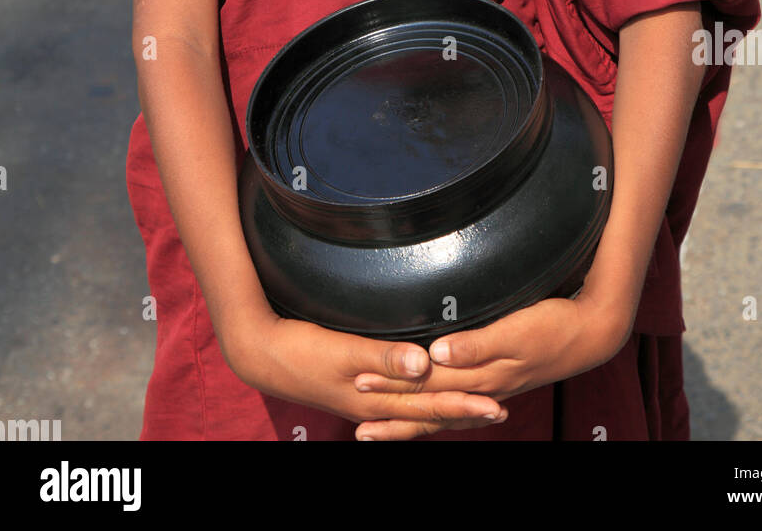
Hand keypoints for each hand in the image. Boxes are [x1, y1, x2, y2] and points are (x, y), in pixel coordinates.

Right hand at [224, 309, 508, 438]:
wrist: (262, 353)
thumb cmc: (301, 350)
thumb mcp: (343, 350)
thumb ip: (384, 357)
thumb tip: (425, 365)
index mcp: (375, 398)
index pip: (429, 403)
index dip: (464, 403)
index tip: (495, 405)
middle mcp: (374, 405)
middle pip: (427, 412)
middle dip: (463, 410)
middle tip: (499, 411)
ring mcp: (365, 401)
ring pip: (414, 410)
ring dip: (445, 409)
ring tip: (474, 409)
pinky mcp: (356, 391)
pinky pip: (398, 404)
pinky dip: (419, 406)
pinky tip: (424, 401)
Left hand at [350, 292, 634, 440]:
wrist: (591, 335)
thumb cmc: (554, 328)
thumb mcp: (516, 332)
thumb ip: (477, 344)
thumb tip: (437, 354)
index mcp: (481, 375)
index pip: (428, 383)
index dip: (393, 382)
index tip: (360, 380)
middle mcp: (482, 389)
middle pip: (430, 404)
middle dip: (394, 411)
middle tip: (359, 425)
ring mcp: (491, 389)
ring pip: (443, 412)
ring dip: (412, 421)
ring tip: (383, 432)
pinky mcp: (500, 383)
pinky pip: (461, 408)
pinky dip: (440, 416)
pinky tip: (433, 418)